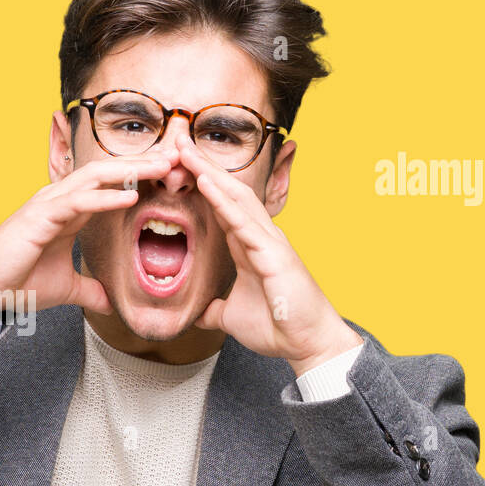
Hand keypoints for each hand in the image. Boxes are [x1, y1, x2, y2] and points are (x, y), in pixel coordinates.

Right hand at [0, 154, 171, 314]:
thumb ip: (91, 291)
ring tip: (162, 168)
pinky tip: (130, 195)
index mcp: (68, 211)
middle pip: (108, 172)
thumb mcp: (66, 288)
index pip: (111, 185)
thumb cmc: (17, 283)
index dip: (142, 177)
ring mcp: (48, 204)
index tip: (172, 176)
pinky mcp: (39, 217)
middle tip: (178, 158)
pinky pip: (77, 200)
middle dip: (143, 164)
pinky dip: (105, 197)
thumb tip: (112, 304)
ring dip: (131, 171)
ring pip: (95, 177)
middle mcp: (59, 200)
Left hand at [176, 135, 362, 374]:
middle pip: (228, 192)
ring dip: (209, 173)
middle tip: (177, 141)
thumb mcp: (231, 316)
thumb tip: (200, 313)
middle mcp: (259, 237)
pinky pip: (244, 223)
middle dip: (202, 166)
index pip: (220, 206)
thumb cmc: (278, 326)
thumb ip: (214, 309)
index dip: (200, 183)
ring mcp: (269, 242)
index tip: (177, 164)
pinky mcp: (274, 255)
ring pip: (236, 199)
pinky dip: (224, 202)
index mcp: (247, 246)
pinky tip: (207, 183)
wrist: (307, 344)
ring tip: (186, 151)